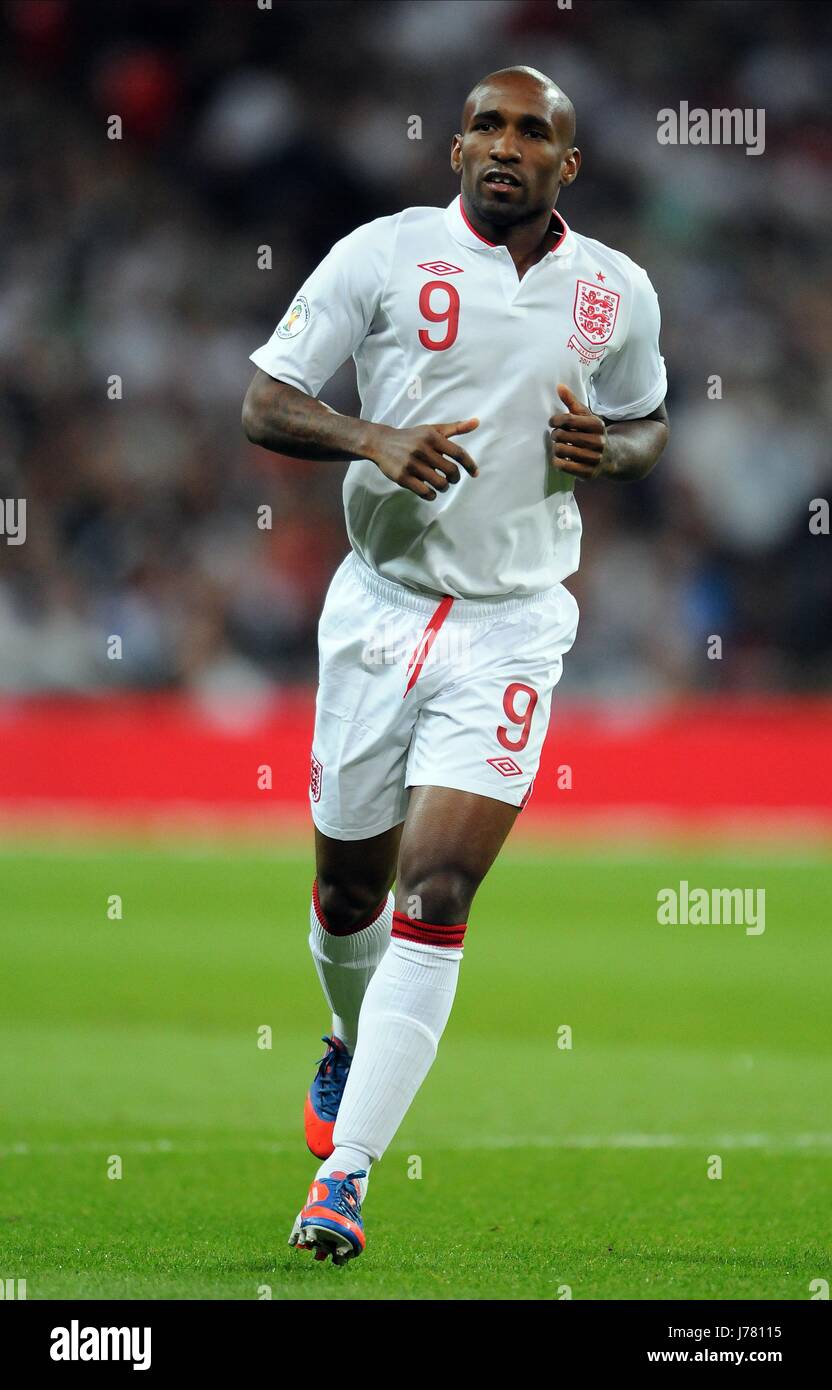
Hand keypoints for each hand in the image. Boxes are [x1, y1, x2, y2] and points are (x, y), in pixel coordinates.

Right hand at [364, 418, 478, 500]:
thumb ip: (455, 428)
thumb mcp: (432, 430)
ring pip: (439, 483)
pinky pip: (425, 492)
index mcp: (432, 437)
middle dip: (455, 478)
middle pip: (451, 471)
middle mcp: (422, 449)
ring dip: (444, 487)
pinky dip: (431, 495)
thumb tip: (477, 422)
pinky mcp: (402, 477)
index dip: (470, 465)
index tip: (475, 473)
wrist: (381, 443)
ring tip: (441, 485)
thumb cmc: (412, 437)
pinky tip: (431, 492)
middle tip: (452, 479)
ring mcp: (412, 464)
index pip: (458, 453)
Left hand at [549, 384, 610, 479]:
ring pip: (560, 450)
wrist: (612, 456)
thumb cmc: (592, 433)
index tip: (552, 422)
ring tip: (560, 446)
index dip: (555, 420)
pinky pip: (563, 466)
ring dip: (555, 448)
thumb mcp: (585, 416)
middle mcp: (598, 442)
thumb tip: (559, 386)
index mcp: (597, 425)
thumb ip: (572, 401)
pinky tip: (561, 458)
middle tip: (557, 436)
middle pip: (561, 435)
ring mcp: (594, 458)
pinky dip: (557, 461)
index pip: (567, 420)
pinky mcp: (588, 473)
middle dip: (555, 435)